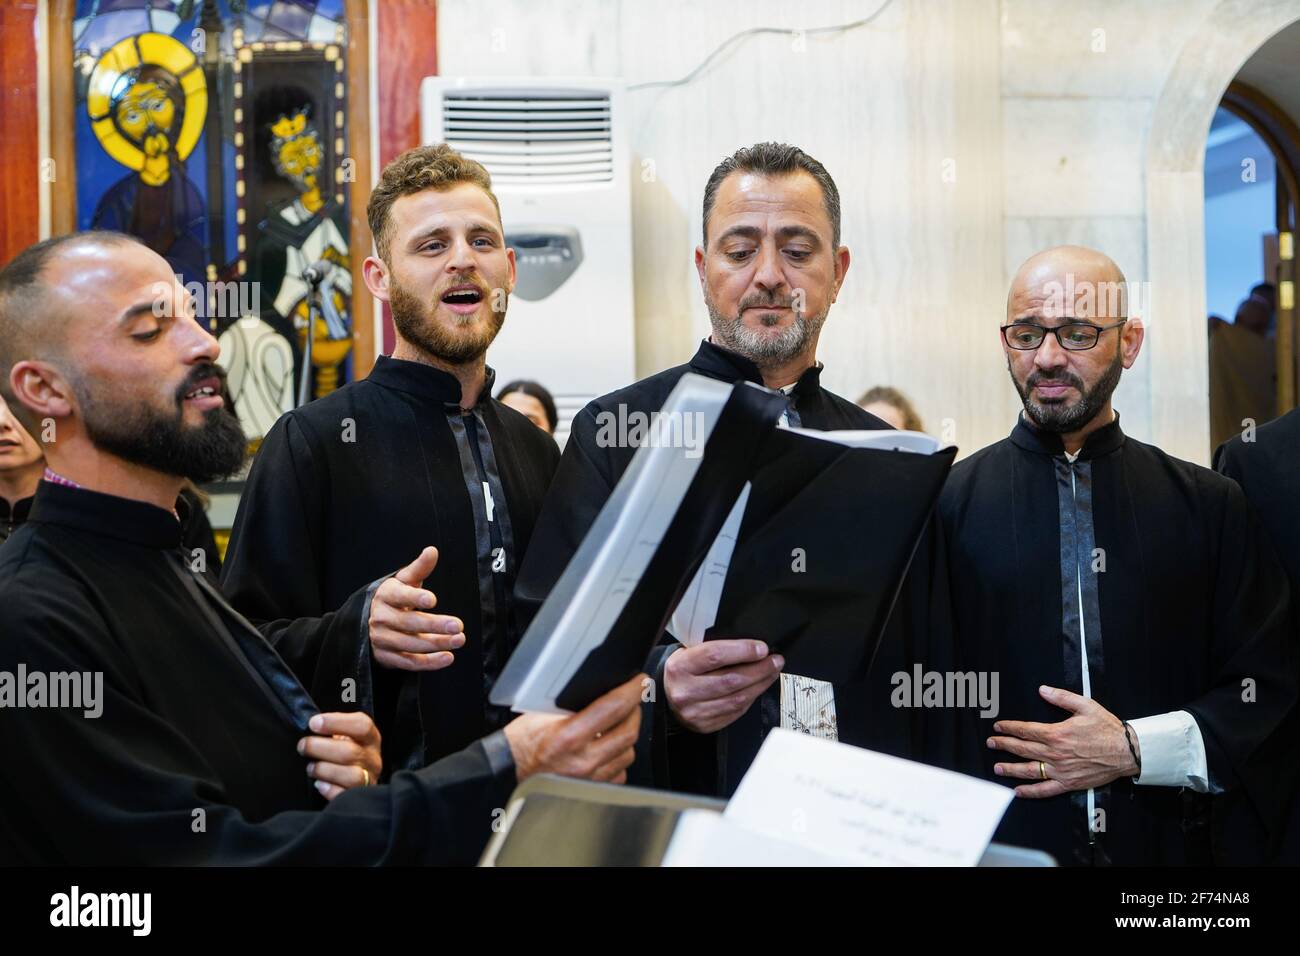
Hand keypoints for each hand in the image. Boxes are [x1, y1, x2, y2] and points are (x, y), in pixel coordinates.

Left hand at [298, 711, 382, 799]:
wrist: (353, 781)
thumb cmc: (345, 754)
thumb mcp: (345, 737)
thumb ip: (333, 729)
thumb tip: (312, 723)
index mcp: (370, 738)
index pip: (362, 725)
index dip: (336, 722)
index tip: (314, 723)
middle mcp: (372, 759)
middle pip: (351, 752)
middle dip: (320, 747)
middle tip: (303, 746)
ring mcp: (369, 780)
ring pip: (351, 775)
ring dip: (324, 769)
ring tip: (311, 767)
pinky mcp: (359, 797)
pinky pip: (345, 795)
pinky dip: (329, 789)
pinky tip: (319, 784)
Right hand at [369, 546, 465, 671]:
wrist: (366, 622)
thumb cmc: (393, 598)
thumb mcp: (403, 581)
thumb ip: (419, 568)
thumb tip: (432, 551)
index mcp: (385, 596)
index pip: (399, 596)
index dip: (415, 598)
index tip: (432, 599)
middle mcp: (381, 618)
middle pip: (409, 623)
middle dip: (434, 625)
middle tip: (458, 625)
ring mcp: (382, 640)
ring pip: (411, 644)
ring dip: (436, 643)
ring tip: (459, 639)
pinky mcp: (387, 657)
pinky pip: (409, 662)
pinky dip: (429, 663)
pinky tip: (448, 657)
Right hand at [504, 674, 644, 783]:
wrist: (509, 771)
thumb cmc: (522, 742)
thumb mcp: (543, 712)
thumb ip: (573, 702)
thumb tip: (601, 686)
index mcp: (569, 736)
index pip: (613, 708)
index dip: (632, 691)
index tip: (640, 683)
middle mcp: (583, 760)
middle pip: (629, 731)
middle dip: (635, 711)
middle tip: (631, 701)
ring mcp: (590, 779)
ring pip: (628, 753)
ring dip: (627, 736)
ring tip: (617, 725)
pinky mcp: (592, 790)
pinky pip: (620, 772)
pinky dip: (618, 758)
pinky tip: (607, 749)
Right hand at [664, 639, 782, 733]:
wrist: (665, 696)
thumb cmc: (683, 670)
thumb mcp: (688, 652)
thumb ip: (714, 648)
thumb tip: (751, 646)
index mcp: (680, 667)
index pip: (715, 655)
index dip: (743, 651)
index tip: (762, 648)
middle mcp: (685, 691)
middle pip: (731, 680)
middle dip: (760, 669)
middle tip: (775, 660)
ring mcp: (695, 712)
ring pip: (738, 698)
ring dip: (760, 684)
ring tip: (772, 672)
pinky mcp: (704, 725)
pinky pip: (736, 712)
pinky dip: (751, 698)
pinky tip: (757, 688)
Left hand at [987, 685, 1139, 797]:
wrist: (1126, 751)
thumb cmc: (1107, 728)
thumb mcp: (1085, 706)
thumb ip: (1061, 697)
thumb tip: (1043, 689)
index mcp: (1057, 733)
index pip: (1026, 730)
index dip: (1009, 728)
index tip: (998, 727)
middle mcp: (1055, 753)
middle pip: (1022, 749)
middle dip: (1004, 745)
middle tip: (991, 743)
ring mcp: (1060, 770)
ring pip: (1029, 770)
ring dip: (1010, 768)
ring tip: (996, 767)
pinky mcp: (1068, 783)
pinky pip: (1045, 790)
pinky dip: (1030, 792)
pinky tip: (1018, 791)